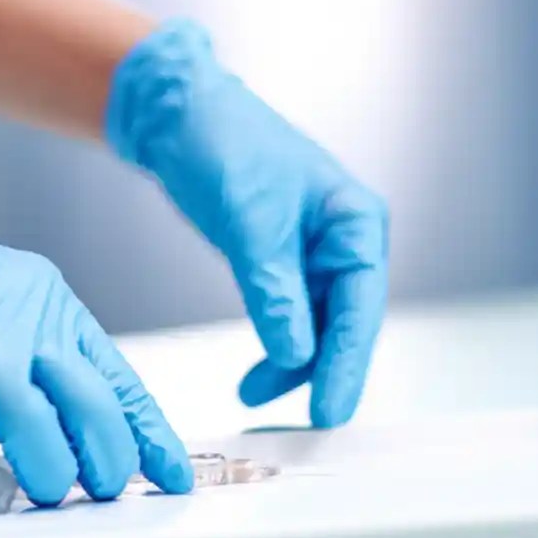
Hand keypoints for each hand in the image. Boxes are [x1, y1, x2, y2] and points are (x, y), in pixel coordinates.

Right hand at [0, 146, 192, 501]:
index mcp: (44, 300)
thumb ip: (32, 359)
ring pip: (32, 419)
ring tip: (48, 490)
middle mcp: (15, 316)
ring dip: (48, 468)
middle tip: (106, 489)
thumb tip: (70, 428)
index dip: (147, 433)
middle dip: (108, 457)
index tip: (169, 471)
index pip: (115, 376)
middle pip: (88, 399)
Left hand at [107, 20, 388, 427]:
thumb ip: (274, 291)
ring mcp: (315, 252)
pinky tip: (253, 376)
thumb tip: (294, 352)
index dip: (347, 361)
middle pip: (347, 322)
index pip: (360, 305)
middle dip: (326, 371)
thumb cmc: (222, 144)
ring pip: (317, 326)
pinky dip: (274, 345)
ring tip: (253, 396)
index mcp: (355, 220)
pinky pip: (290, 316)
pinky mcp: (283, 262)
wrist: (177, 115)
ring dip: (293, 364)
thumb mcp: (249, 222)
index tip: (330, 407)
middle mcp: (344, 239)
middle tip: (312, 422)